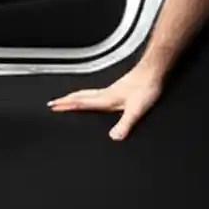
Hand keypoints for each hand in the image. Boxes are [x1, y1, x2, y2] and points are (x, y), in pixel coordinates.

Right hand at [47, 66, 163, 139]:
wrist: (154, 71)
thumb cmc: (146, 87)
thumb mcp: (136, 110)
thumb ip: (125, 124)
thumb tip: (114, 137)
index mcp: (106, 99)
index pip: (81, 102)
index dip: (66, 105)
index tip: (53, 106)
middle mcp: (106, 93)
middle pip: (80, 96)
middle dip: (65, 100)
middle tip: (53, 103)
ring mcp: (111, 90)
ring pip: (87, 93)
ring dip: (75, 96)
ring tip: (66, 99)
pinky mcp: (118, 88)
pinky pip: (96, 93)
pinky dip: (87, 95)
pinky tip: (93, 97)